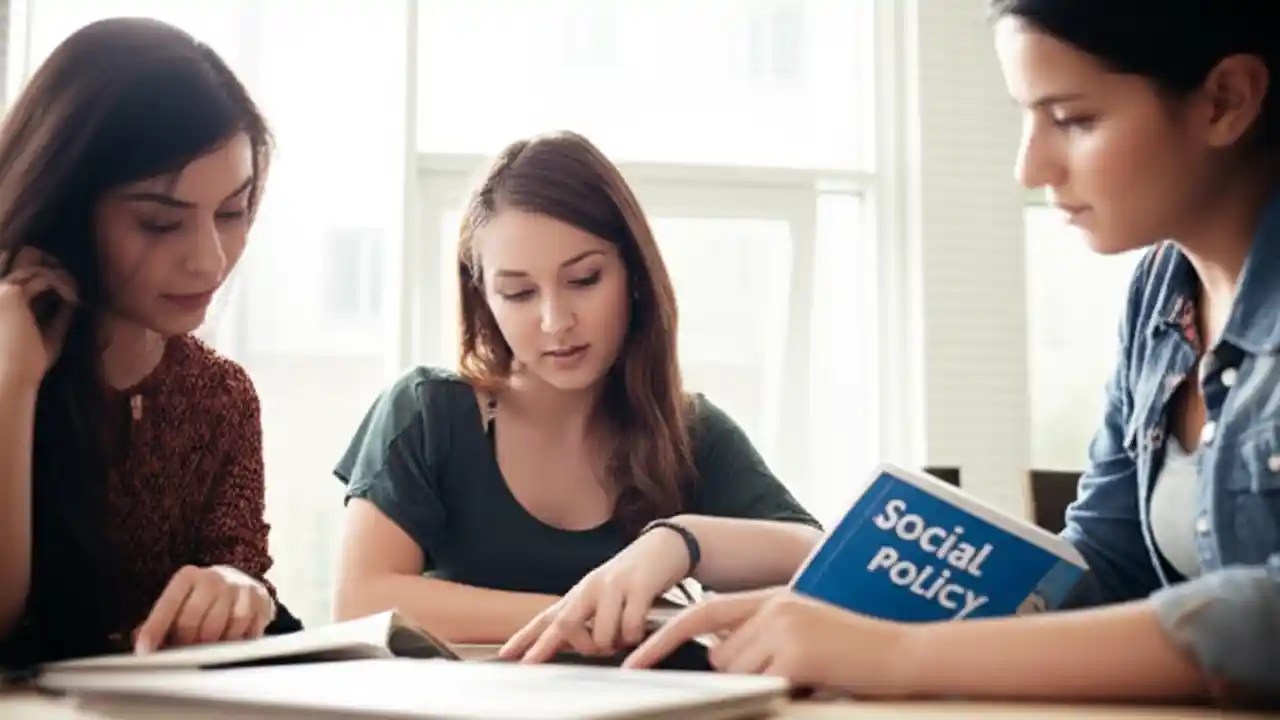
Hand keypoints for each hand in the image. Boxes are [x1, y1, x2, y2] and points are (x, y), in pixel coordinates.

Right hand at [0, 247, 77, 385]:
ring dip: (60, 277)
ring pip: (34, 267)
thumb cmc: (28, 363)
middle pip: (20, 259)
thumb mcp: (47, 334)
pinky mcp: (11, 294)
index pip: (16, 271)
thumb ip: (56, 315)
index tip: (64, 287)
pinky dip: (62, 285)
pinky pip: (43, 278)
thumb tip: (70, 300)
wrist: (12, 377)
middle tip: (70, 280)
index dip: (40, 269)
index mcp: (1, 302)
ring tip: (74, 295)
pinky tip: (73, 300)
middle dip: (47, 263)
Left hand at [134, 565, 275, 652]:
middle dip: (185, 643)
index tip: (144, 651)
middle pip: (193, 622)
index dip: (155, 630)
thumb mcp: (179, 602)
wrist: (240, 583)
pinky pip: (245, 632)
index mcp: (188, 576)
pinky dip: (236, 642)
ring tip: (208, 645)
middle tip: (184, 650)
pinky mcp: (260, 599)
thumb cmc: (201, 599)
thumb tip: (142, 645)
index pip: (168, 605)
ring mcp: (240, 587)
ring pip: (221, 630)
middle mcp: (214, 577)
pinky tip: (230, 638)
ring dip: (213, 645)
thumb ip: (159, 622)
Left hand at [499, 524, 692, 662]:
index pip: (546, 619)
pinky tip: (639, 631)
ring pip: (601, 634)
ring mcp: (613, 586)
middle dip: (579, 646)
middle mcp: (590, 588)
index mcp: (579, 593)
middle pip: (566, 625)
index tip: (507, 656)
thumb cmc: (632, 577)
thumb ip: (584, 619)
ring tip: (625, 637)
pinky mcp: (639, 587)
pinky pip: (630, 626)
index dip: (525, 640)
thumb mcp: (602, 595)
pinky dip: (634, 637)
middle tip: (595, 649)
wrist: (664, 545)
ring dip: (613, 644)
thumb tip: (567, 646)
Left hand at [625, 589, 916, 695]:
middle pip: (718, 651)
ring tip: (805, 670)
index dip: (664, 638)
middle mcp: (772, 606)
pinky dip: (782, 687)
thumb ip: (760, 633)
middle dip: (737, 670)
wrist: (903, 652)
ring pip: (736, 669)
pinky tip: (814, 675)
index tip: (634, 661)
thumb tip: (720, 652)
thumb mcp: (801, 628)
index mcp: (770, 597)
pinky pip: (761, 682)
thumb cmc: (854, 648)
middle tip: (785, 667)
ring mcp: (782, 627)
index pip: (702, 614)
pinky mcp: (794, 653)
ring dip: (762, 679)